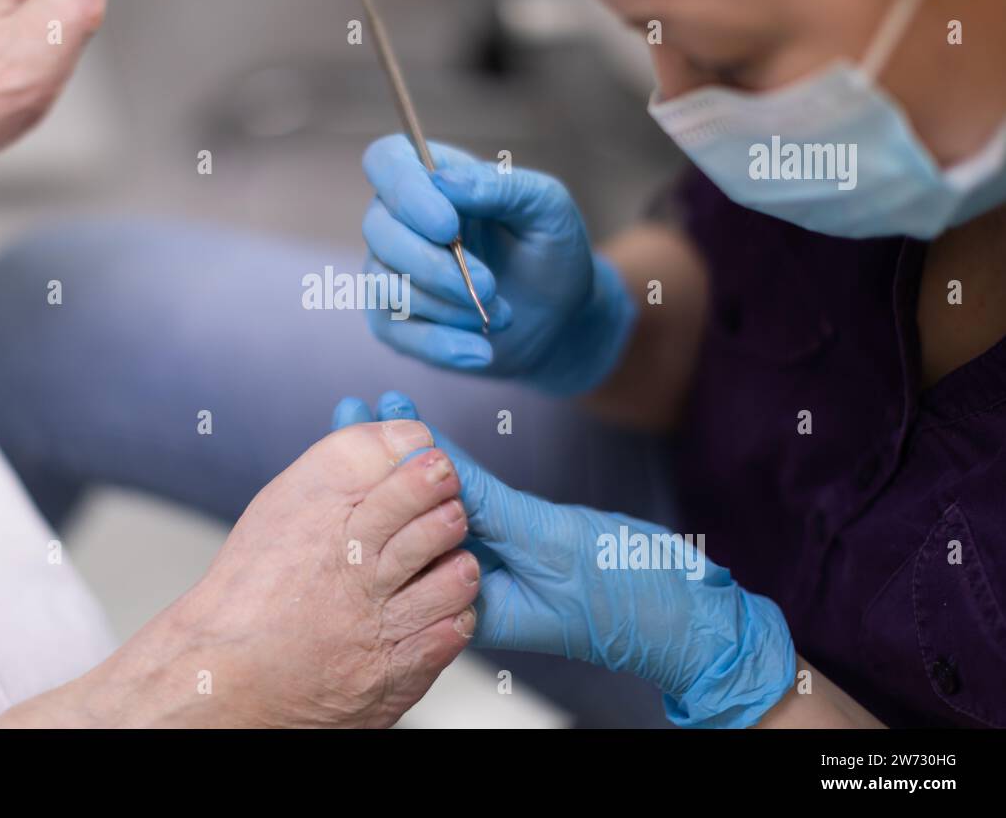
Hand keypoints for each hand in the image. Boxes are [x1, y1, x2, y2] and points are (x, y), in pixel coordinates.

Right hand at [3, 420, 479, 727]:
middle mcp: (350, 570)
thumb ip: (341, 466)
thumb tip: (399, 437)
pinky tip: (432, 607)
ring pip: (455, 575)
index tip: (434, 466)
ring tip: (445, 560)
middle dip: (450, 508)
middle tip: (447, 508)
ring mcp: (373, 624)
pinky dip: (451, 614)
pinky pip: (452, 630)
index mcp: (322, 520)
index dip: (428, 466)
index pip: (403, 474)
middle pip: (435, 518)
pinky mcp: (391, 672)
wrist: (224, 675)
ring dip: (457, 563)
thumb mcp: (283, 507)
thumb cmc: (251, 591)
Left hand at [333, 391, 796, 728]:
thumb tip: (436, 468)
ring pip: (437, 501)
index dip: (371, 478)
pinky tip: (428, 435)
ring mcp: (494, 561)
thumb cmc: (626, 598)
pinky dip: (447, 464)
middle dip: (378, 459)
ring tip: (375, 408)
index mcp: (465, 598)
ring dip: (407, 453)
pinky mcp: (519, 543)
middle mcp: (470, 579)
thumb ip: (492, 510)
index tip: (343, 431)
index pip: (404, 531)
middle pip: (410, 512)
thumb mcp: (551, 547)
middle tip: (346, 409)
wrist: (680, 614)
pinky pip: (474, 500)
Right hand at [360, 135, 636, 393]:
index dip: (405, 191)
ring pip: (385, 284)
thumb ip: (502, 187)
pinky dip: (439, 344)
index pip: (386, 161)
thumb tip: (445, 181)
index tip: (448, 225)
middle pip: (379, 229)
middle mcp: (399, 220)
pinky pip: (395, 332)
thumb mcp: (547, 209)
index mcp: (432, 178)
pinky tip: (480, 352)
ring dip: (448, 306)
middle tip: (490, 285)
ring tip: (502, 316)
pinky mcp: (394, 322)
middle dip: (434, 265)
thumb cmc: (551, 251)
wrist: (559, 320)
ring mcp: (390, 271)